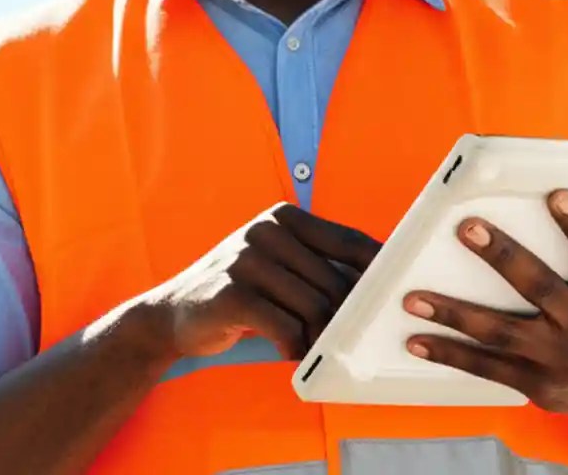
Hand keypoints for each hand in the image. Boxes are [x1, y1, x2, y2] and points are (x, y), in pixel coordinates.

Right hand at [144, 204, 380, 361]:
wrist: (171, 313)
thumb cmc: (240, 290)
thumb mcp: (277, 263)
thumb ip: (317, 263)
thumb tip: (376, 282)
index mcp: (283, 217)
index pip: (348, 240)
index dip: (378, 267)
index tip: (396, 288)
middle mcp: (266, 231)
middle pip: (335, 280)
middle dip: (344, 316)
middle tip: (342, 339)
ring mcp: (247, 260)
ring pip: (315, 305)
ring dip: (318, 335)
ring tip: (311, 346)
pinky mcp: (232, 294)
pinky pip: (286, 326)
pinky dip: (293, 346)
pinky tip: (288, 351)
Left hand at [403, 189, 567, 419]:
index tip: (556, 194)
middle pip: (539, 287)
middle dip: (502, 256)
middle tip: (466, 227)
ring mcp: (558, 359)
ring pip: (500, 331)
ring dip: (453, 313)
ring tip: (413, 296)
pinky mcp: (536, 384)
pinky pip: (487, 368)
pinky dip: (449, 354)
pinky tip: (415, 340)